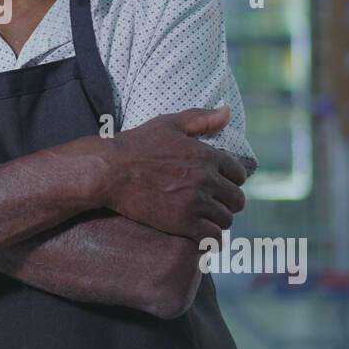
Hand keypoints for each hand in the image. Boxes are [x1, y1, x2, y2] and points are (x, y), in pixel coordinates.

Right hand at [101, 107, 247, 240]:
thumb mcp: (169, 124)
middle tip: (214, 205)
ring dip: (218, 221)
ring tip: (207, 220)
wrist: (109, 171)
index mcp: (207, 154)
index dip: (231, 180)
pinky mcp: (182, 222)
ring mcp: (195, 202)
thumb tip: (228, 111)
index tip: (220, 186)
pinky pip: (212, 236)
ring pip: (226, 219)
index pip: (239, 175)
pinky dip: (211, 238)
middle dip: (227, 203)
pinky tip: (203, 235)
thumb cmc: (136, 145)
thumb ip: (202, 118)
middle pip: (237, 200)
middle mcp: (206, 178)